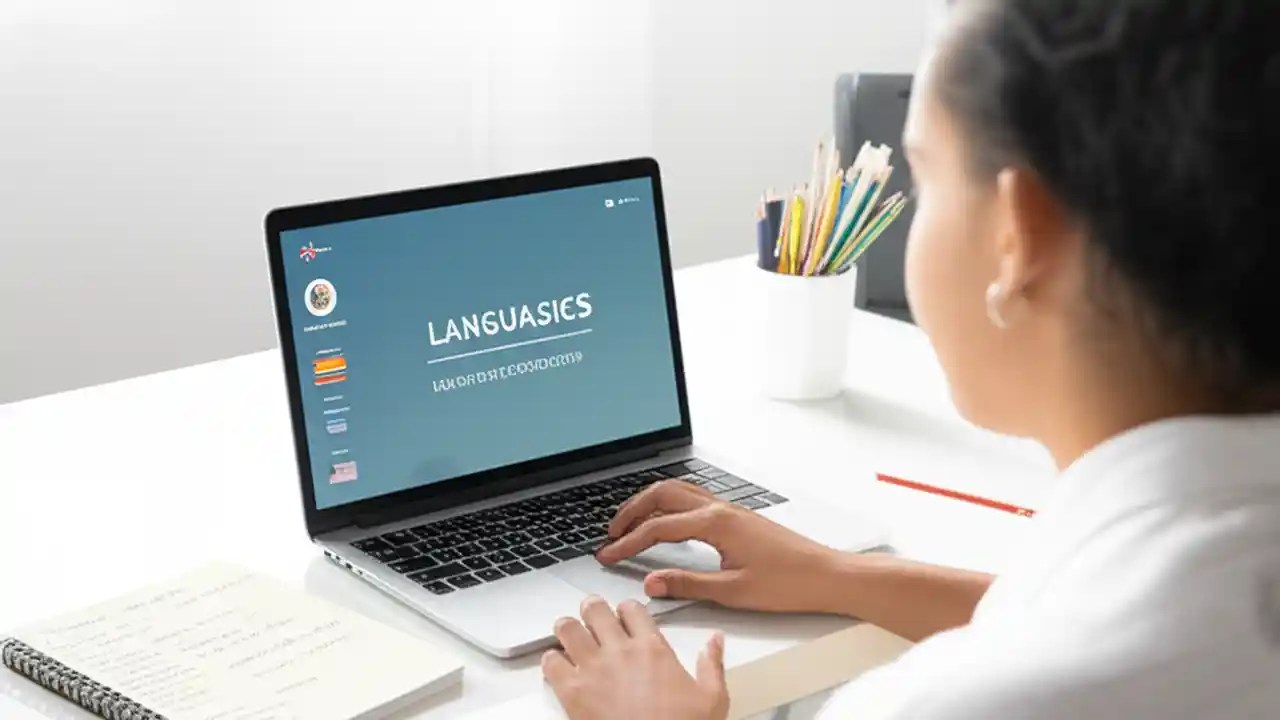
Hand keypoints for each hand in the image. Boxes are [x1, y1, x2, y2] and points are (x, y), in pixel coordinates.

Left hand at [542, 596, 727, 719]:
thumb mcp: (712, 699)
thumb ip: (712, 665)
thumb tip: (715, 640)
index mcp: (653, 649)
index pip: (632, 608)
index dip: (625, 610)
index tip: (624, 618)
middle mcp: (620, 651)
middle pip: (594, 609)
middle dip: (591, 611)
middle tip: (592, 620)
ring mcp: (593, 669)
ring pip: (566, 628)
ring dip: (567, 630)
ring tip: (570, 638)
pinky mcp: (572, 692)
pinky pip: (551, 662)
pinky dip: (552, 662)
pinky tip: (559, 669)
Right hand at [597, 480, 843, 613]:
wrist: (827, 575)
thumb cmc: (789, 583)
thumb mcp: (733, 592)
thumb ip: (687, 585)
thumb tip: (652, 582)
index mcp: (716, 523)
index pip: (658, 528)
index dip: (628, 542)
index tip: (608, 554)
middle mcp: (720, 508)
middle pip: (662, 495)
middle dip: (631, 511)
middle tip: (611, 533)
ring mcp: (730, 509)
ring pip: (678, 491)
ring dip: (649, 504)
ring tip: (631, 525)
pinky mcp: (737, 516)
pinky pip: (693, 499)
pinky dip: (670, 506)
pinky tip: (667, 525)